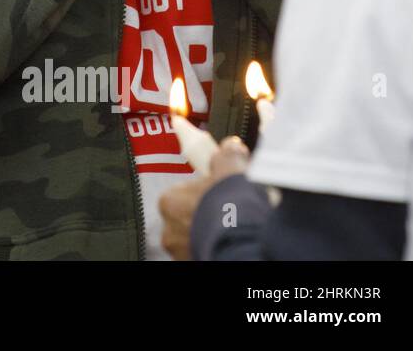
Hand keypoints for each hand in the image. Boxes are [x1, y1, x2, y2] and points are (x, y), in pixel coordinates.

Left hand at [159, 136, 249, 259]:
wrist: (242, 243)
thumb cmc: (231, 207)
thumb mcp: (231, 171)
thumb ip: (227, 156)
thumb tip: (230, 147)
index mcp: (170, 201)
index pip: (184, 193)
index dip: (204, 193)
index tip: (220, 195)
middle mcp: (169, 230)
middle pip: (189, 218)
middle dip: (208, 215)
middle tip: (231, 213)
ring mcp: (180, 252)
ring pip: (196, 238)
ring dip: (212, 234)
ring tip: (235, 230)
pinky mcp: (194, 264)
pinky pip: (205, 253)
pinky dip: (217, 249)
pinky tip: (233, 244)